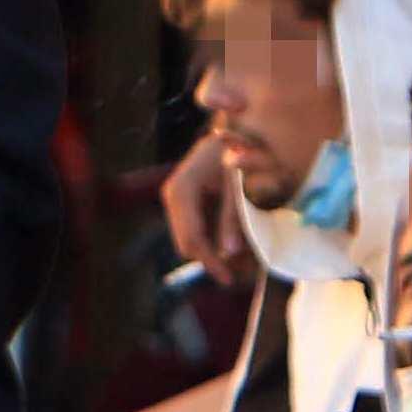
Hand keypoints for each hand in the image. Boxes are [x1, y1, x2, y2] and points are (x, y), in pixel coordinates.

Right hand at [163, 136, 254, 286]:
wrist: (233, 132)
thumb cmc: (239, 154)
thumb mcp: (238, 186)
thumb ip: (232, 219)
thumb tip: (228, 253)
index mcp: (182, 190)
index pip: (192, 238)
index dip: (210, 262)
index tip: (228, 279)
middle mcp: (173, 195)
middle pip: (185, 242)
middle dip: (210, 260)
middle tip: (237, 275)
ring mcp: (175, 198)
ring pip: (187, 239)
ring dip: (210, 253)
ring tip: (239, 264)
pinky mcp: (182, 201)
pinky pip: (192, 229)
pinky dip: (209, 240)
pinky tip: (229, 245)